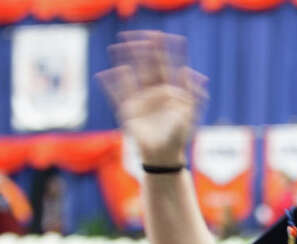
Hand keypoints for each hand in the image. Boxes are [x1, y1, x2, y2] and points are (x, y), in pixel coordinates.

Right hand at [98, 32, 207, 166]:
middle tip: (138, 35)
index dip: (162, 51)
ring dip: (125, 60)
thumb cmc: (179, 136)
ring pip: (131, 75)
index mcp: (169, 91)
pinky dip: (110, 85)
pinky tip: (104, 74)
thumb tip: (191, 72)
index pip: (165, 66)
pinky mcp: (127, 110)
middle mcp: (153, 92)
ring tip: (117, 46)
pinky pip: (117, 94)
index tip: (160, 36)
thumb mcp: (188, 114)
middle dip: (143, 50)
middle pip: (147, 66)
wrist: (164, 156)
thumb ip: (191, 93)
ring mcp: (140, 100)